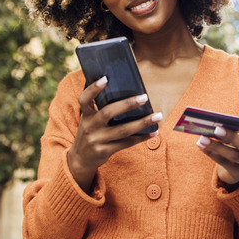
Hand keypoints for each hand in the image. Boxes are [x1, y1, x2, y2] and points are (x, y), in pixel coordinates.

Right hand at [67, 76, 161, 190]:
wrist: (80, 159)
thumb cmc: (91, 132)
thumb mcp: (89, 120)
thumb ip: (101, 108)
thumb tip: (126, 92)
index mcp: (86, 115)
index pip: (85, 99)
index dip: (93, 89)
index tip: (105, 78)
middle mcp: (89, 126)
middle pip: (108, 113)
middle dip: (127, 104)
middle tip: (144, 97)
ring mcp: (96, 140)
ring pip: (122, 130)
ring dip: (142, 123)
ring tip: (157, 116)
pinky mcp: (104, 151)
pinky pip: (126, 143)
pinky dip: (141, 137)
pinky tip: (153, 132)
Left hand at [196, 126, 238, 187]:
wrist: (237, 171)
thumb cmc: (235, 149)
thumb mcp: (237, 141)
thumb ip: (230, 134)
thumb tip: (214, 126)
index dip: (237, 129)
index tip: (224, 123)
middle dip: (231, 136)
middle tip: (216, 130)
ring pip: (233, 154)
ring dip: (217, 145)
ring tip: (203, 139)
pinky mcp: (238, 174)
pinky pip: (223, 163)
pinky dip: (211, 153)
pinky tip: (201, 146)